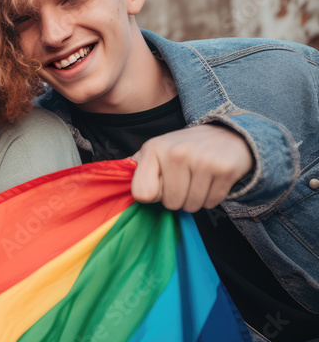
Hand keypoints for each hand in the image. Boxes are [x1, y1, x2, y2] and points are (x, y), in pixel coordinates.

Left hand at [131, 124, 253, 211]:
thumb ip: (135, 166)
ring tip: (198, 179)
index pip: (142, 194)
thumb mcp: (155, 150)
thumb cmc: (183, 149)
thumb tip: (115, 180)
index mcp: (154, 149)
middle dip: (177, 197)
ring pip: (192, 206)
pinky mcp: (224, 169)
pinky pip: (211, 203)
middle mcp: (176, 152)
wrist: (226, 135)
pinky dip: (212, 198)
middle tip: (185, 179)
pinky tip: (212, 180)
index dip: (153, 194)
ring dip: (195, 199)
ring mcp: (202, 160)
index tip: (161, 183)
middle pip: (170, 203)